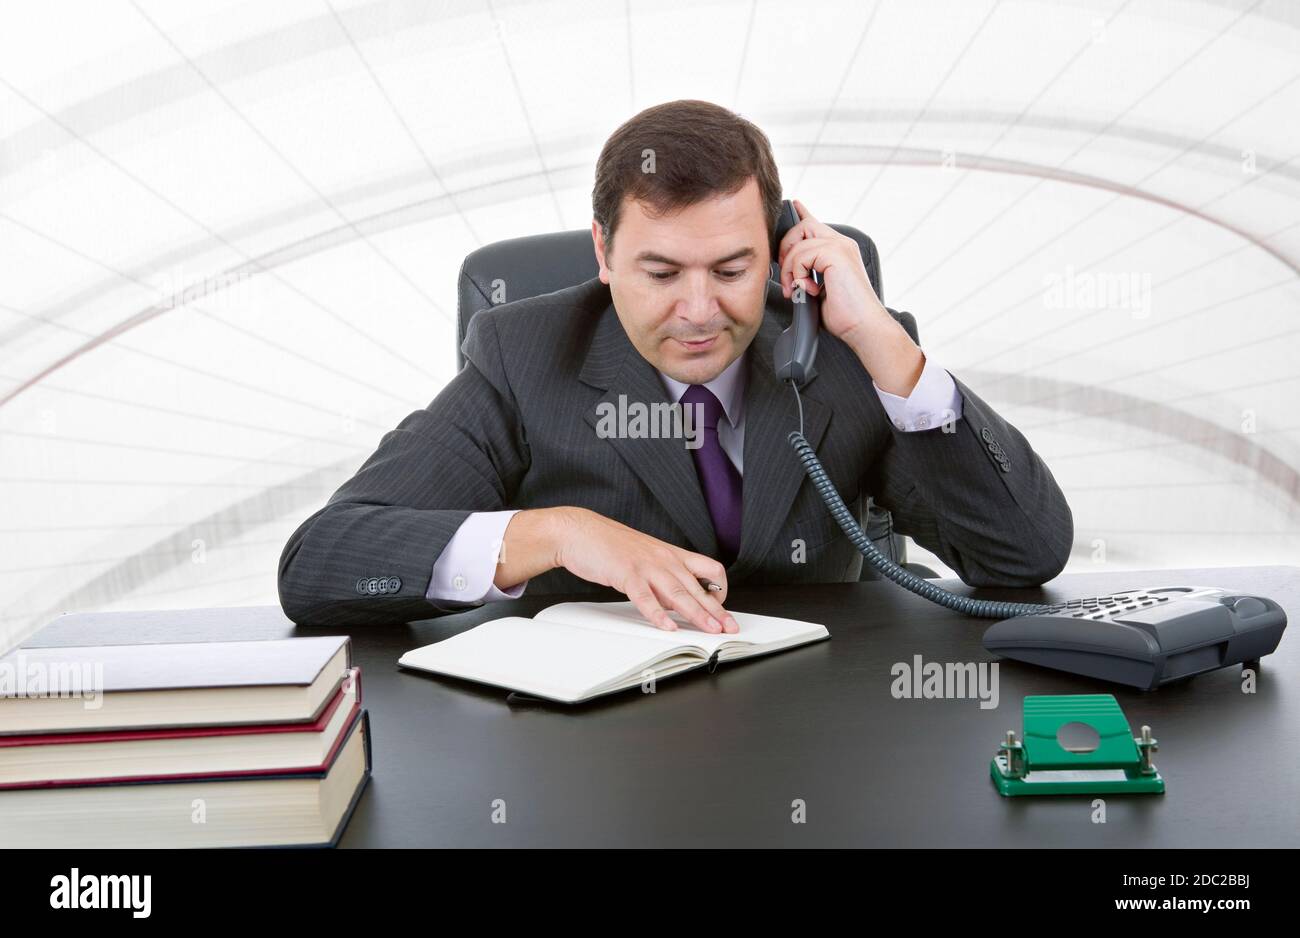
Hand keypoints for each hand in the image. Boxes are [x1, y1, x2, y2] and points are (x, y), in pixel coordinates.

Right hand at [554, 508, 738, 633]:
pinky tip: (667, 626)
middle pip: (697, 587)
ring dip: (696, 614)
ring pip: (678, 593)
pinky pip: (646, 597)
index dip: (719, 589)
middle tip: (729, 627)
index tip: (723, 607)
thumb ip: (662, 578)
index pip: (708, 569)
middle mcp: (664, 559)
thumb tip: (675, 601)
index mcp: (670, 554)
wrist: (580, 531)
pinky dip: (658, 614)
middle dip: (716, 610)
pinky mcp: (627, 573)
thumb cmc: (610, 545)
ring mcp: (646, 565)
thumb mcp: (645, 558)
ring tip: (709, 629)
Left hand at [776, 199, 923, 395]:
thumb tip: (791, 274)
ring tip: (797, 290)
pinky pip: (801, 255)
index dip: (801, 214)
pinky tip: (809, 290)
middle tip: (788, 278)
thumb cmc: (844, 315)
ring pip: (798, 243)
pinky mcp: (836, 254)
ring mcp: (839, 246)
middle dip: (786, 249)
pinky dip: (798, 274)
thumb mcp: (819, 290)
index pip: (815, 224)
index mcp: (839, 250)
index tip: (794, 205)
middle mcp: (841, 243)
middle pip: (802, 226)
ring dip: (790, 270)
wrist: (863, 327)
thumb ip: (807, 274)